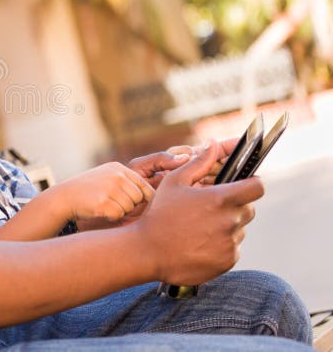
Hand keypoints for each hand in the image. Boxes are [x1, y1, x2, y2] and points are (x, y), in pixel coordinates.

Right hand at [54, 162, 154, 224]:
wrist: (63, 197)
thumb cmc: (87, 191)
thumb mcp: (106, 177)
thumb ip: (126, 182)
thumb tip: (154, 198)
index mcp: (119, 169)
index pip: (144, 187)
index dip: (142, 200)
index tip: (134, 206)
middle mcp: (116, 176)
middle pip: (138, 199)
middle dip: (129, 206)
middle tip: (114, 205)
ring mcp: (109, 188)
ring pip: (129, 208)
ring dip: (120, 212)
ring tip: (104, 206)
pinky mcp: (103, 202)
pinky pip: (118, 215)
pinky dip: (111, 217)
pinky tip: (99, 211)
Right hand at [134, 140, 263, 285]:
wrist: (148, 252)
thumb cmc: (159, 214)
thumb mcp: (174, 182)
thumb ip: (199, 163)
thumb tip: (214, 144)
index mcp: (220, 199)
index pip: (257, 187)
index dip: (253, 183)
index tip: (246, 184)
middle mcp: (230, 221)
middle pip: (249, 209)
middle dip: (235, 205)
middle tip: (211, 207)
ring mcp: (230, 243)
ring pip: (240, 229)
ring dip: (227, 225)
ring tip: (200, 227)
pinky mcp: (228, 260)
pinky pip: (233, 248)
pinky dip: (221, 244)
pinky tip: (200, 242)